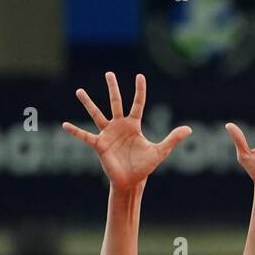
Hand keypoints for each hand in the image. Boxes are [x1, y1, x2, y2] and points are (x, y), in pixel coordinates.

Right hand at [62, 73, 190, 191]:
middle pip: (116, 102)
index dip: (139, 90)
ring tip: (79, 91)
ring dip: (88, 103)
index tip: (140, 76)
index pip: (137, 104)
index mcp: (134, 125)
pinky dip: (75, 131)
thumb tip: (189, 129)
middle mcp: (119, 126)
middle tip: (108, 73)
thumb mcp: (160, 151)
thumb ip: (173, 139)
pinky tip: (64, 125)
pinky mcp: (99, 145)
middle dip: (113, 88)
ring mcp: (108, 134)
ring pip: (97, 114)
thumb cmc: (144, 166)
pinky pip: (85, 136)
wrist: (131, 181)